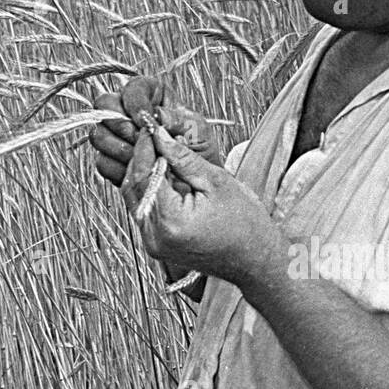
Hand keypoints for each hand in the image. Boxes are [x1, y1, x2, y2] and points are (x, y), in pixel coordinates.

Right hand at [90, 77, 220, 192]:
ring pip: (98, 134)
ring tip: (144, 157)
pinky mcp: (113, 161)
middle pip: (104, 105)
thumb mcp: (198, 132)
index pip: (132, 87)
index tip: (144, 120)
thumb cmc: (200, 152)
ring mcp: (117, 137)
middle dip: (121, 124)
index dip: (135, 103)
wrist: (198, 185)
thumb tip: (157, 115)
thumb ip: (178, 121)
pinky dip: (118, 168)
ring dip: (119, 148)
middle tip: (139, 139)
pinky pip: (102, 161)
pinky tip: (137, 171)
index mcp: (153, 96)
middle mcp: (129, 112)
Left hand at [123, 123, 286, 288]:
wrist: (255, 260)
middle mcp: (155, 237)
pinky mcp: (157, 246)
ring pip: (135, 199)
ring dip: (144, 174)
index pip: (144, 174)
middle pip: (133, 187)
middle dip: (141, 159)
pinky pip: (144, 212)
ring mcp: (154, 244)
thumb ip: (183, 158)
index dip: (144, 147)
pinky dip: (151, 191)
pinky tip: (166, 177)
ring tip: (162, 155)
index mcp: (170, 221)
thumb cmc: (245, 225)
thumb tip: (160, 135)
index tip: (149, 128)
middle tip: (154, 137)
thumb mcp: (216, 181)